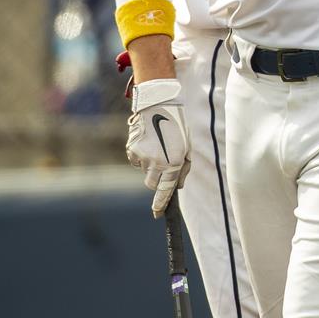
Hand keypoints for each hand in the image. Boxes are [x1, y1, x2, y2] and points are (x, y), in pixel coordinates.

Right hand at [126, 78, 190, 217]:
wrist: (158, 104)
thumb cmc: (177, 125)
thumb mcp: (187, 146)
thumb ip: (183, 168)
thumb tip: (177, 186)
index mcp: (173, 162)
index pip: (165, 190)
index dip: (160, 204)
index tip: (157, 214)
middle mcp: (156, 162)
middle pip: (152, 183)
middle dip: (157, 178)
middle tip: (162, 163)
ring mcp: (142, 156)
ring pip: (144, 170)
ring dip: (150, 163)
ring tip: (157, 145)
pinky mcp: (131, 149)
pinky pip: (135, 160)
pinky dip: (141, 155)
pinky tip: (148, 141)